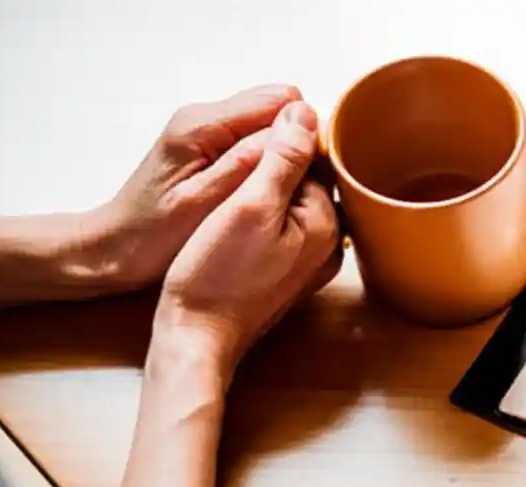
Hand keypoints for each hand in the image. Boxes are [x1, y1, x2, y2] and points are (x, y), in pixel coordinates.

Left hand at [97, 84, 302, 289]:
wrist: (115, 250)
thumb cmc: (155, 235)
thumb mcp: (206, 202)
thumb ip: (249, 160)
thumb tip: (295, 125)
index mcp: (202, 125)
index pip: (279, 101)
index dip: (304, 133)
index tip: (311, 175)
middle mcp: (205, 117)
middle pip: (277, 108)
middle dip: (295, 144)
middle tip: (296, 190)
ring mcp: (206, 131)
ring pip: (269, 126)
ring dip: (283, 156)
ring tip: (281, 195)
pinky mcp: (209, 147)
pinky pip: (255, 142)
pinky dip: (269, 164)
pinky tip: (265, 194)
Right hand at [152, 101, 341, 380]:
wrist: (197, 336)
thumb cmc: (215, 275)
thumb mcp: (247, 205)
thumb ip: (283, 158)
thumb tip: (307, 111)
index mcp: (327, 224)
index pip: (316, 160)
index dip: (279, 144)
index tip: (244, 152)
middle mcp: (329, 245)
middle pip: (308, 181)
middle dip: (273, 168)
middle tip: (230, 178)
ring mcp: (311, 262)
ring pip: (293, 204)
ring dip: (264, 191)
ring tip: (227, 201)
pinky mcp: (288, 273)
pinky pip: (282, 228)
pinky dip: (261, 217)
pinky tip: (232, 223)